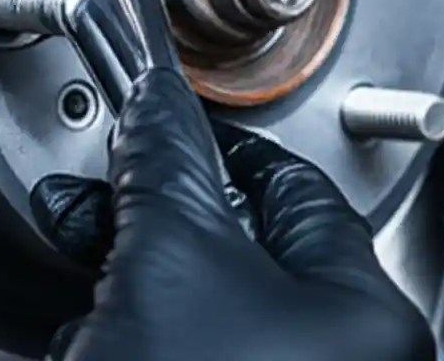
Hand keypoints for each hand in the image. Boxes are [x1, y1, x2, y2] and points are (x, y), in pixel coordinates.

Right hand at [32, 69, 433, 360]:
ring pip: (188, 311)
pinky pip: (168, 355)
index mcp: (358, 316)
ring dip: (122, 294)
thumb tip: (154, 108)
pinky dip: (124, 345)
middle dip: (145, 226)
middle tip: (96, 202)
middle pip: (231, 251)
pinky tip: (88, 351)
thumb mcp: (170, 260)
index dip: (214, 147)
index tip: (160, 126)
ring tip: (85, 309)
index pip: (291, 189)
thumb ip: (163, 169)